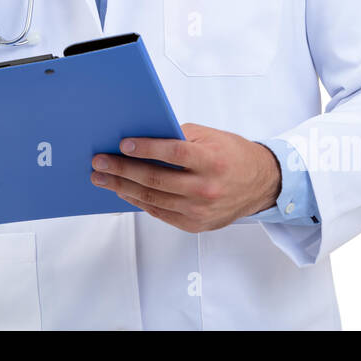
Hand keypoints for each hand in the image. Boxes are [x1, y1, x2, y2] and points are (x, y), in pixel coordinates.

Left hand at [90, 123, 282, 232]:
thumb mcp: (210, 136)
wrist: (260, 184)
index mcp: (211, 160)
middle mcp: (206, 188)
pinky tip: (123, 192)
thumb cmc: (232, 155)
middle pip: (156, 179)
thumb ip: (178, 136)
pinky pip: (160, 212)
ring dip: (123, 187)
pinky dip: (138, 202)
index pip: (174, 152)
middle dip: (123, 170)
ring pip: (153, 198)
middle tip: (100, 163)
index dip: (146, 148)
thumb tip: (142, 136)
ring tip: (103, 178)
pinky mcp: (195, 224)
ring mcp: (200, 210)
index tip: (122, 144)